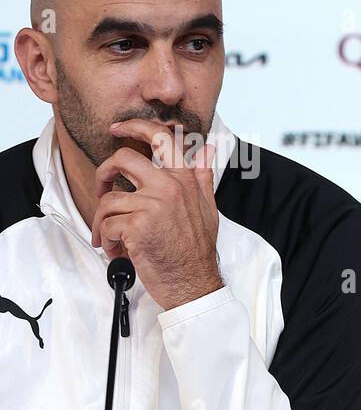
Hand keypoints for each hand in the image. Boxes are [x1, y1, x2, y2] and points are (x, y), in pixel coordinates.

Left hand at [90, 118, 222, 310]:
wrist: (193, 283)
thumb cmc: (196, 250)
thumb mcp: (208, 209)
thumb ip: (202, 178)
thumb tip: (206, 150)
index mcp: (185, 181)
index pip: (161, 138)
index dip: (135, 126)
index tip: (118, 128)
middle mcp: (169, 188)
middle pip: (123, 159)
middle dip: (104, 173)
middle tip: (103, 188)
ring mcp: (153, 205)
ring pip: (109, 200)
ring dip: (104, 221)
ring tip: (113, 237)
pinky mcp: (137, 226)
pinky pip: (108, 225)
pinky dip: (107, 241)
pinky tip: (119, 250)